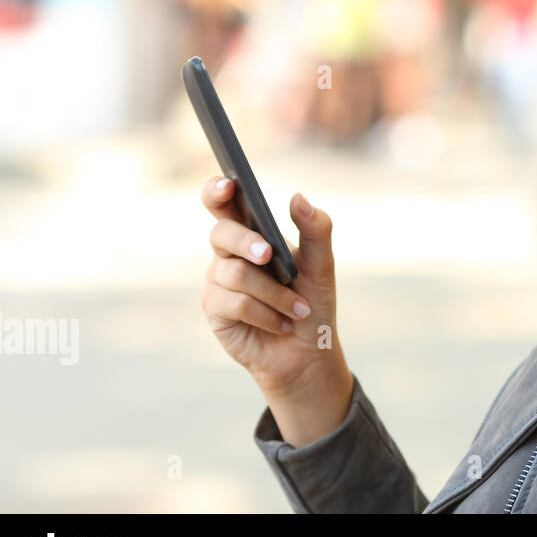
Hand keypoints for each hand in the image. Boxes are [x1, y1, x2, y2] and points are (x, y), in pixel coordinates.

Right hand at [199, 176, 349, 402]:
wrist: (307, 352)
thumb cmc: (313, 304)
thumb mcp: (321, 266)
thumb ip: (315, 230)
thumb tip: (298, 197)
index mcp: (253, 235)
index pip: (225, 204)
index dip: (218, 190)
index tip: (228, 184)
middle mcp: (230, 254)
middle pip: (222, 233)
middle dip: (247, 243)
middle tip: (268, 254)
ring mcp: (219, 281)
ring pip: (236, 274)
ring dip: (274, 294)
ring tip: (297, 310)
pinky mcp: (215, 309)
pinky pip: (236, 303)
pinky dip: (266, 314)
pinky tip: (281, 323)